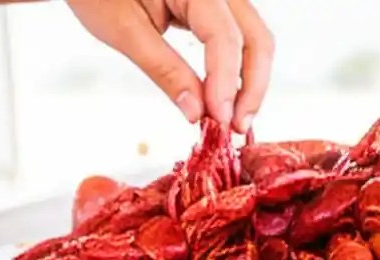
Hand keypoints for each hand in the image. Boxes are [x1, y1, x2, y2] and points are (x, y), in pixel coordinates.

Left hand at [64, 0, 272, 132]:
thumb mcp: (124, 29)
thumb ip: (164, 69)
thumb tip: (196, 111)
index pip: (224, 36)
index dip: (226, 82)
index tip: (219, 119)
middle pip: (255, 37)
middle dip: (251, 86)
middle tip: (235, 127)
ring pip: (253, 39)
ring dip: (249, 81)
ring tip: (232, 119)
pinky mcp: (213, 6)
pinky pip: (238, 37)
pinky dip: (237, 69)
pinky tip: (226, 97)